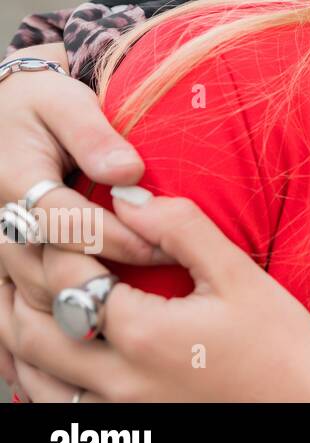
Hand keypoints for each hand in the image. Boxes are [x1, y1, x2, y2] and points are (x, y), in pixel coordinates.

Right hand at [0, 42, 168, 307]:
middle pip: (46, 270)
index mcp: (16, 180)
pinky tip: (85, 340)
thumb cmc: (41, 105)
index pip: (65, 222)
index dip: (116, 238)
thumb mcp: (66, 102)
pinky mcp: (1, 265)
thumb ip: (94, 136)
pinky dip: (42, 330)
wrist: (3, 115)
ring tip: (133, 317)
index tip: (161, 246)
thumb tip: (128, 172)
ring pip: (32, 297)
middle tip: (153, 293)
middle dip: (101, 282)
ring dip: (78, 309)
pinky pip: (14, 310)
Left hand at [0, 188, 309, 400]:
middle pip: (31, 324)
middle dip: (20, 277)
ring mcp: (115, 412)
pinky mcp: (123, 431)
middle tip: (19, 240)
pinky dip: (32, 370)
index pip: (68, 277)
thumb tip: (127, 196)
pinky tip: (39, 345)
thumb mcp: (237, 273)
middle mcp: (117, 379)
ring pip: (30, 369)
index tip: (52, 211)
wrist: (308, 403)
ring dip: (15, 324)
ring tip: (14, 285)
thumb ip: (181, 229)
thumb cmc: (279, 339)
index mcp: (144, 333)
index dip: (54, 239)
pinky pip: (50, 405)